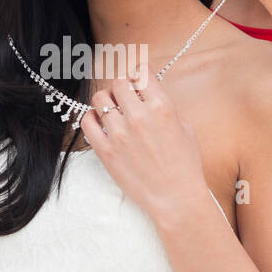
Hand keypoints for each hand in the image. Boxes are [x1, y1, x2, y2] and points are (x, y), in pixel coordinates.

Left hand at [80, 73, 207, 223]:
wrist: (176, 198)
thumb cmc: (184, 164)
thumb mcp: (185, 128)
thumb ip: (165, 106)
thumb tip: (148, 92)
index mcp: (162, 107)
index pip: (142, 73)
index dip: (139, 74)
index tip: (138, 80)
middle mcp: (139, 116)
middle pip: (119, 82)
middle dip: (122, 87)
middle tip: (125, 97)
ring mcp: (119, 133)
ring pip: (100, 98)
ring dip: (106, 101)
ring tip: (113, 110)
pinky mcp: (105, 150)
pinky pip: (86, 121)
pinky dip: (91, 117)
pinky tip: (99, 121)